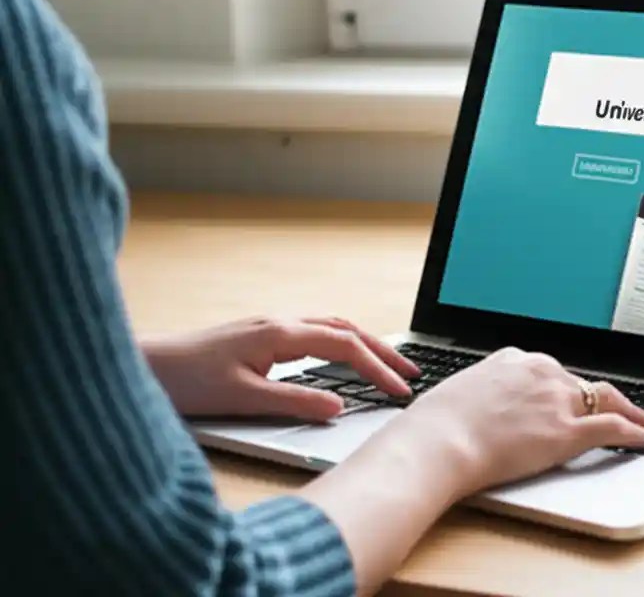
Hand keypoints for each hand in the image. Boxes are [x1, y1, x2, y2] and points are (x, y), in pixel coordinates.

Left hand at [142, 316, 419, 420]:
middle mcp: (279, 324)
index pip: (345, 347)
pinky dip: (342, 343)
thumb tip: (338, 408)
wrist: (142, 367)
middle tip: (413, 373)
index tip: (400, 392)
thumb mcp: (243, 400)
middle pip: (347, 329)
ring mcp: (269, 328)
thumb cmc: (185, 382)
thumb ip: (294, 403)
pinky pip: (315, 332)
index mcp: (280, 334)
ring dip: (365, 344)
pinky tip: (344, 359)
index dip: (378, 369)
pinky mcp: (260, 337)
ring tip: (389, 365)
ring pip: (332, 327)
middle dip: (384, 350)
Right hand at [399, 347, 643, 497]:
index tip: (577, 393)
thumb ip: (483, 394)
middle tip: (619, 405)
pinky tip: (643, 438)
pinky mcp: (567, 431)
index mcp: (514, 360)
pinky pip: (611, 428)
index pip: (552, 371)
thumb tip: (481, 407)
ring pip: (606, 400)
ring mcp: (557, 401)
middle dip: (601, 396)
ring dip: (629, 410)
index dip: (569, 386)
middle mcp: (541, 373)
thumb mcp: (460, 392)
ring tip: (642, 420)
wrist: (438, 441)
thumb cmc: (437, 424)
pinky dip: (632, 432)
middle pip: (582, 383)